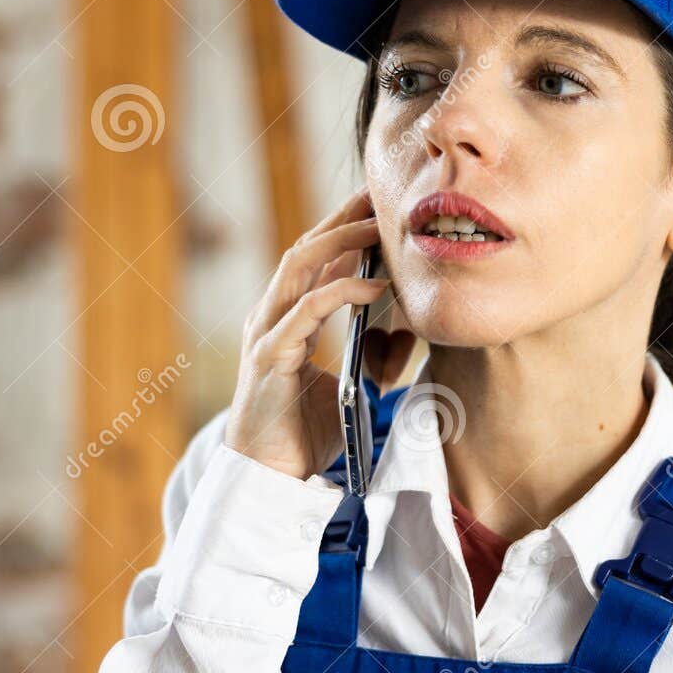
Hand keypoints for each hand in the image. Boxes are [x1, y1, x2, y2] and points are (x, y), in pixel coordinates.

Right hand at [222, 187, 412, 479]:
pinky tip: (376, 285)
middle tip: (379, 194)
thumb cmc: (302, 433)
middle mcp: (270, 316)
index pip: (313, 258)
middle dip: (343, 218)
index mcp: (284, 318)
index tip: (377, 202)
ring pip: (300, 265)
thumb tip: (406, 335)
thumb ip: (369, 356)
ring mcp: (266, 332)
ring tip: (380, 225)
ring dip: (342, 240)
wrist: (267, 478)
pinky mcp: (271, 356)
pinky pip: (307, 309)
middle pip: (305, 247)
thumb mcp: (348, 387)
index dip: (343, 226)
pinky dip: (342, 290)